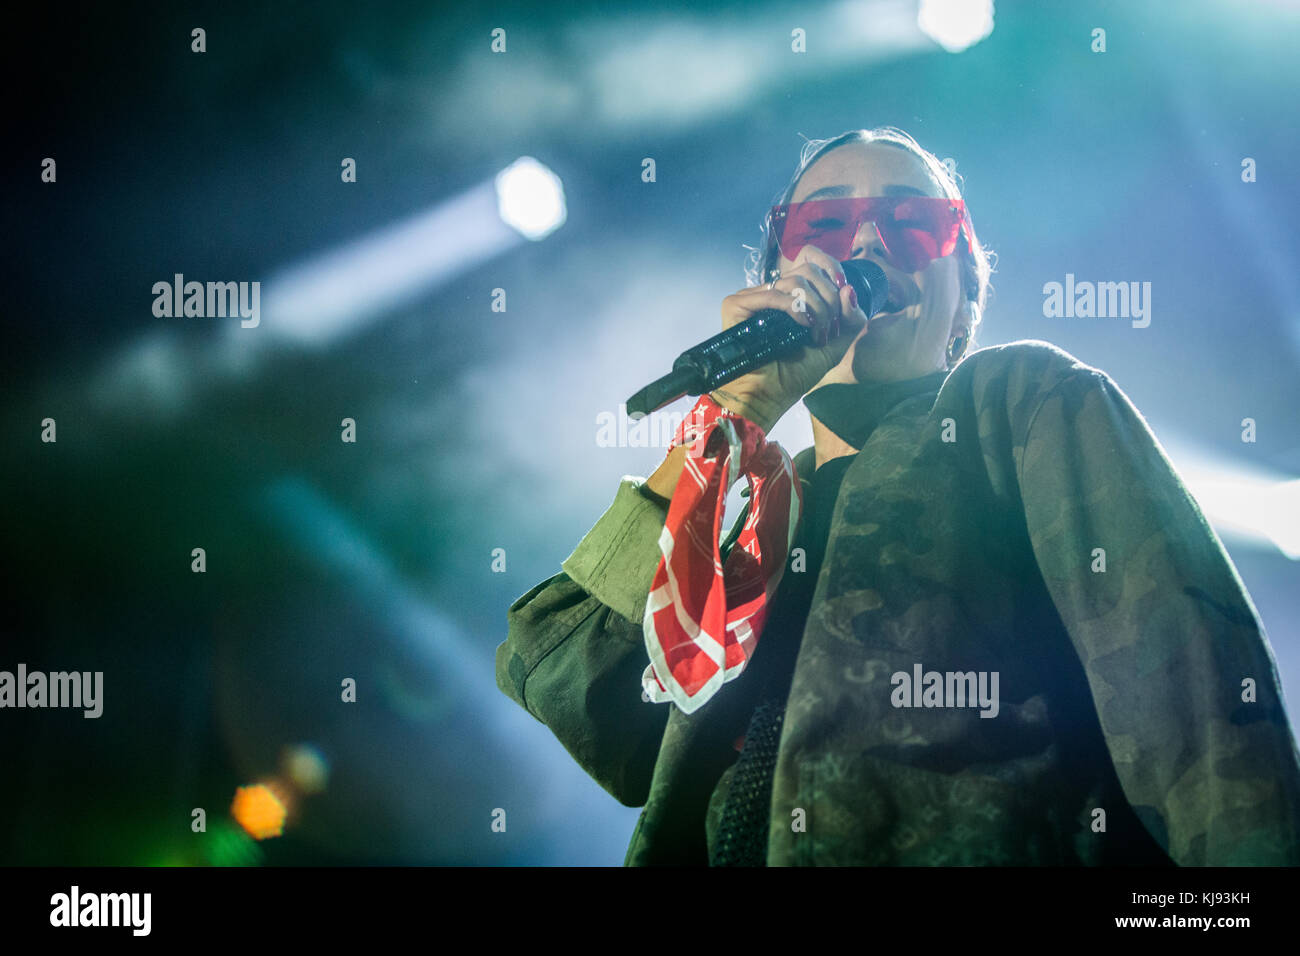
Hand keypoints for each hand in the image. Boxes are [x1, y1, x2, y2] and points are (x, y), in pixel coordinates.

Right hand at [710, 245, 868, 430]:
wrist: (770, 396)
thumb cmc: (797, 374)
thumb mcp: (835, 344)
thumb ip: (850, 317)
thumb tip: (849, 288)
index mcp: (792, 295)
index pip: (811, 261)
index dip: (832, 271)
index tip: (843, 298)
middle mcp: (772, 292)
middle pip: (807, 270)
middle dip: (828, 298)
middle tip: (828, 327)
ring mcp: (754, 297)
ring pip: (794, 280)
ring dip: (815, 306)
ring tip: (816, 332)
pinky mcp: (737, 305)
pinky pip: (773, 294)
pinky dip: (794, 307)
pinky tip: (803, 324)